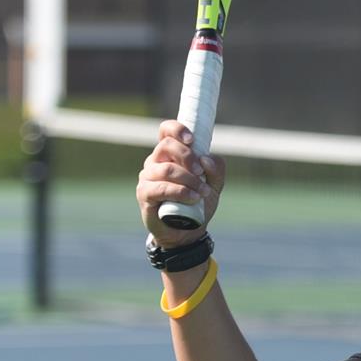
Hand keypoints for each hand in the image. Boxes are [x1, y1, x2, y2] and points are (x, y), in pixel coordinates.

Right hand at [137, 121, 225, 239]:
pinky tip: (193, 198)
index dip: (177, 130)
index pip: (166, 131)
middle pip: (166, 145)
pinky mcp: (144, 194)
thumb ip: (216, 169)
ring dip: (189, 179)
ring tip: (202, 191)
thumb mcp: (214, 184)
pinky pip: (160, 188)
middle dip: (188, 157)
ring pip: (166, 169)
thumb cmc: (198, 202)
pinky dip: (180, 192)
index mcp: (170, 154)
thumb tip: (206, 159)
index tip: (192, 140)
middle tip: (201, 172)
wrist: (189, 231)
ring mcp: (147, 177)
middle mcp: (155, 161)